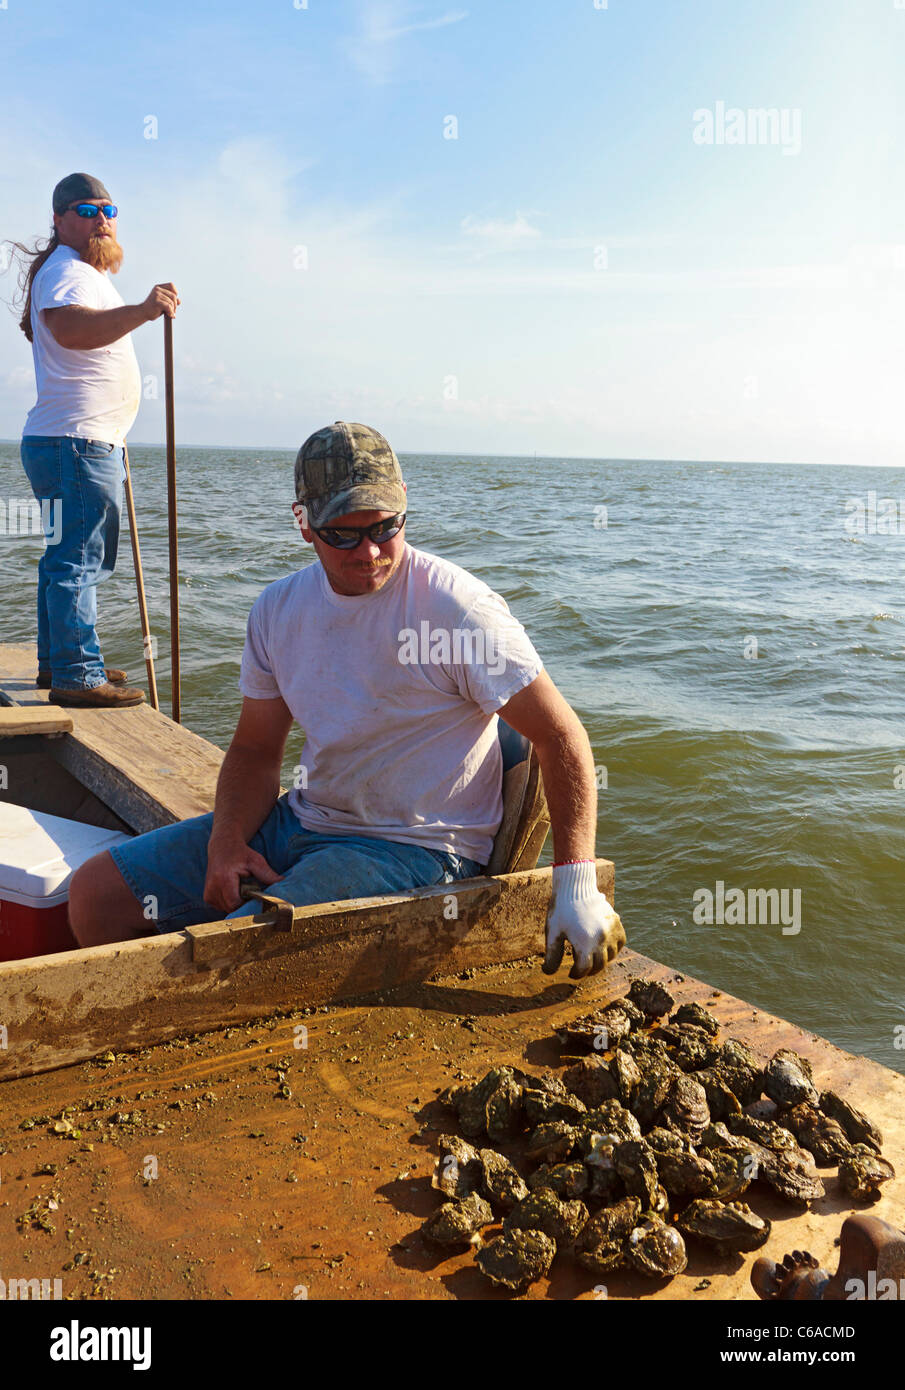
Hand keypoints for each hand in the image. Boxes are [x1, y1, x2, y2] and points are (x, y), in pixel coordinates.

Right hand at [141, 282, 179, 320]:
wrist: (143, 313)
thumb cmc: (153, 308)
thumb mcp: (163, 303)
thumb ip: (171, 300)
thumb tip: (179, 301)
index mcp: (158, 287)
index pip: (171, 285)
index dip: (175, 292)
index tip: (174, 300)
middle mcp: (157, 289)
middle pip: (173, 295)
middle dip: (175, 304)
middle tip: (173, 311)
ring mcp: (156, 295)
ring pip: (171, 302)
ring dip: (172, 310)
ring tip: (170, 314)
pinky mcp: (157, 301)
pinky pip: (169, 307)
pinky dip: (171, 312)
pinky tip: (170, 315)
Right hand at [203, 839, 280, 913]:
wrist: (222, 846)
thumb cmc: (240, 853)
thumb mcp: (256, 861)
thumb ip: (268, 874)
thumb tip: (283, 883)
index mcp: (223, 879)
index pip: (235, 904)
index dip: (247, 905)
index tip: (256, 899)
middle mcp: (212, 888)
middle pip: (231, 908)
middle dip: (243, 904)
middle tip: (250, 891)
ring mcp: (208, 894)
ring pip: (227, 909)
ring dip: (236, 903)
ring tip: (241, 889)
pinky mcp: (207, 897)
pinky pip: (222, 907)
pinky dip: (230, 902)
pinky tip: (234, 891)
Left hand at [543, 861, 626, 978]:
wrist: (575, 886)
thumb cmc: (561, 910)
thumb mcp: (553, 933)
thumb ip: (552, 955)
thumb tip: (548, 973)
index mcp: (584, 942)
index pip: (584, 969)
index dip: (576, 974)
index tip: (571, 973)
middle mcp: (601, 939)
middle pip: (599, 966)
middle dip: (588, 970)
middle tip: (580, 967)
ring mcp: (611, 931)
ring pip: (611, 956)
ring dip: (601, 961)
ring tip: (590, 957)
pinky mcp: (617, 923)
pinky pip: (620, 943)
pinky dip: (614, 949)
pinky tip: (603, 947)